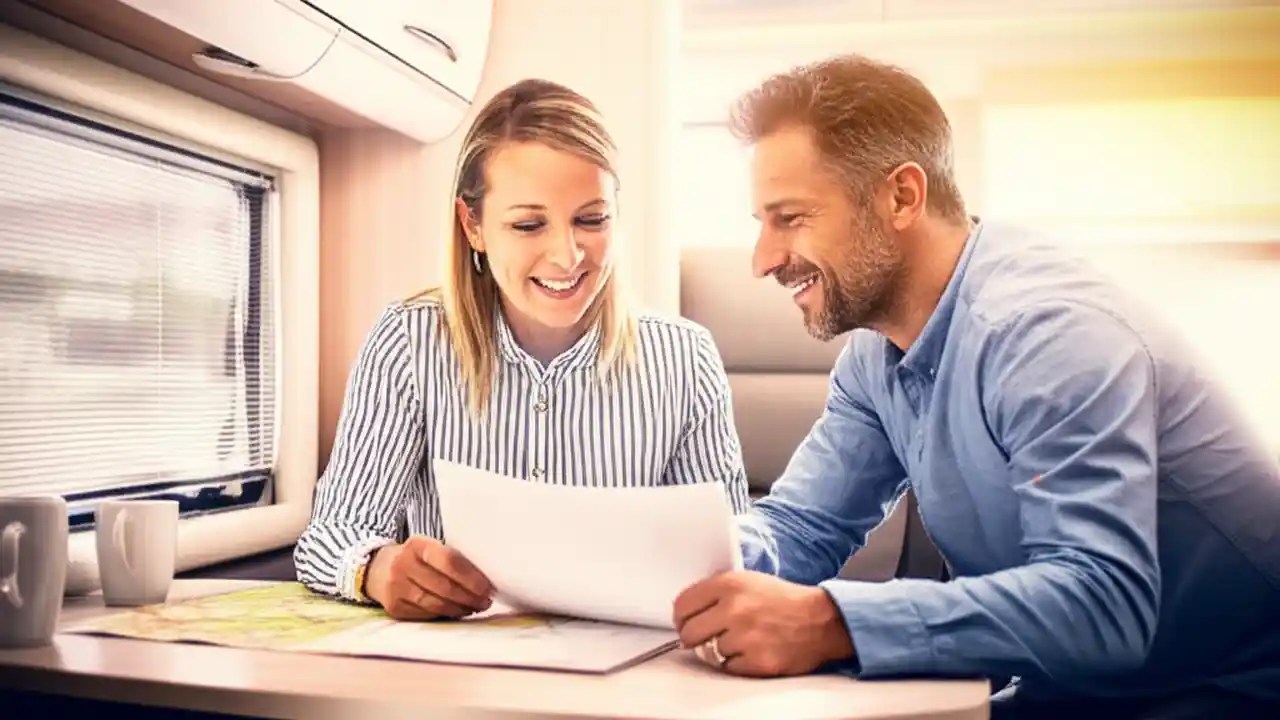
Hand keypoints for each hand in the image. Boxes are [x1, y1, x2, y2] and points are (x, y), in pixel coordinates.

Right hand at [364, 535, 492, 620]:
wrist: (379, 568)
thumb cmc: (417, 559)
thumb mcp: (429, 549)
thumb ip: (451, 559)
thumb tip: (485, 579)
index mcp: (418, 545)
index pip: (450, 560)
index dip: (471, 577)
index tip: (488, 588)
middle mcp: (403, 564)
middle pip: (444, 586)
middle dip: (470, 597)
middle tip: (485, 601)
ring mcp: (396, 587)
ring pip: (436, 604)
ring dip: (460, 608)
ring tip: (474, 607)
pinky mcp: (394, 606)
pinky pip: (426, 614)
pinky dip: (445, 614)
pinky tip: (456, 612)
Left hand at [673, 571, 854, 676]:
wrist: (821, 620)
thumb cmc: (783, 600)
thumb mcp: (748, 581)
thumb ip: (716, 592)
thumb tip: (686, 612)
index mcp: (729, 584)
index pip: (682, 605)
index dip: (682, 617)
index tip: (686, 623)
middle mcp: (734, 608)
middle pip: (688, 633)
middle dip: (695, 637)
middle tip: (706, 638)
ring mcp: (745, 636)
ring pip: (708, 653)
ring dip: (719, 651)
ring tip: (739, 642)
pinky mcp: (757, 661)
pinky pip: (727, 669)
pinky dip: (736, 664)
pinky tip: (750, 651)